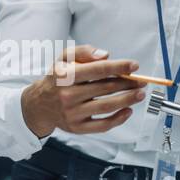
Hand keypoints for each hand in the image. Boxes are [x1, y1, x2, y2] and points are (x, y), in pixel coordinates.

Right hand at [19, 44, 144, 137]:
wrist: (38, 106)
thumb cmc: (55, 80)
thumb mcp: (63, 59)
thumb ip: (84, 51)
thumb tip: (106, 55)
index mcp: (65, 76)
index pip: (97, 70)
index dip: (119, 67)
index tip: (134, 65)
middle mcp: (67, 95)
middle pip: (106, 88)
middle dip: (128, 83)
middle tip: (141, 81)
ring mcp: (73, 113)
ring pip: (107, 106)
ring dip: (128, 99)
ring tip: (139, 94)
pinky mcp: (77, 128)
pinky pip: (103, 125)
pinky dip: (119, 118)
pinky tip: (128, 110)